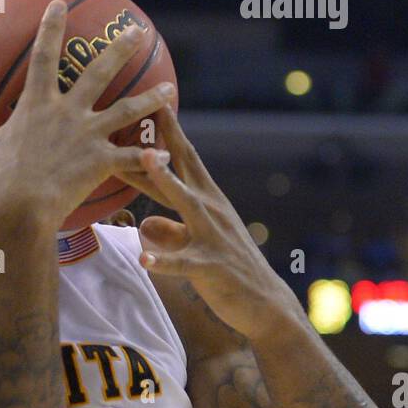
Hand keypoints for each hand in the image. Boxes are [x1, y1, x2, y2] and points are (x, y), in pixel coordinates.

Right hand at [0, 0, 170, 228]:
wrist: (18, 210)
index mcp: (36, 105)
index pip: (44, 55)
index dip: (51, 27)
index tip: (60, 6)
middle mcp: (67, 112)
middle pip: (99, 71)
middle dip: (119, 48)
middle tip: (137, 30)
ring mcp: (87, 135)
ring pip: (127, 109)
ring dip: (151, 98)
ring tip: (170, 88)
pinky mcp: (101, 162)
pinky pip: (133, 158)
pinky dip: (152, 158)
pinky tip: (171, 155)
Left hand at [118, 98, 301, 337]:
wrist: (264, 306)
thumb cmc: (229, 274)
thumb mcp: (195, 248)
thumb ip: (171, 233)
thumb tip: (146, 223)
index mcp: (208, 203)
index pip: (185, 160)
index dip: (169, 132)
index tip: (153, 101)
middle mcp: (212, 211)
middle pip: (186, 166)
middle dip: (167, 136)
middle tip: (147, 105)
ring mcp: (212, 237)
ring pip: (185, 203)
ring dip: (165, 179)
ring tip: (143, 159)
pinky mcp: (210, 268)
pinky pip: (182, 264)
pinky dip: (162, 261)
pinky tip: (142, 258)